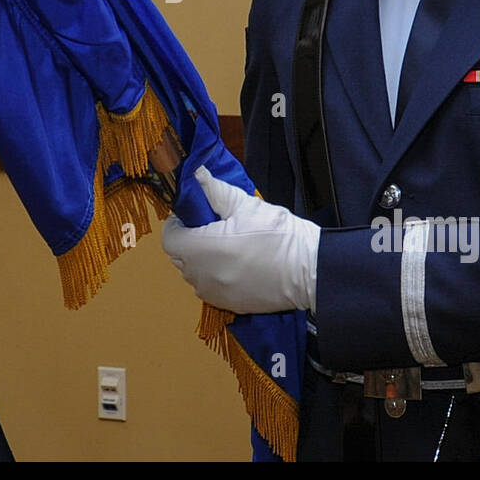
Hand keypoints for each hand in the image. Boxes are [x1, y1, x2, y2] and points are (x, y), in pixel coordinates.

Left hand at [161, 166, 318, 312]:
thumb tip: (195, 174)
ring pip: (193, 274)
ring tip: (224, 246)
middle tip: (210, 227)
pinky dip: (213, 276)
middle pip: (179, 257)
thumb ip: (215, 190)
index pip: (169, 238)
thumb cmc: (278, 234)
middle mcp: (202, 275)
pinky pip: (209, 288)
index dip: (177, 224)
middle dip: (188, 240)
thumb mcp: (245, 205)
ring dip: (200, 260)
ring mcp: (215, 294)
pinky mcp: (229, 305)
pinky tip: (234, 265)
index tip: (193, 215)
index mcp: (202, 248)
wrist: (310, 270)